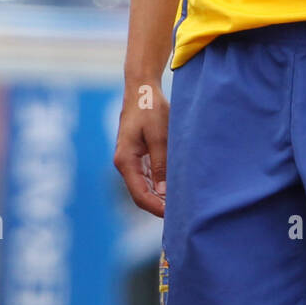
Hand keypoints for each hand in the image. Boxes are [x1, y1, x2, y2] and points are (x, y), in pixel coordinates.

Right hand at [113, 81, 168, 217]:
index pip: (140, 195)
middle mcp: (124, 163)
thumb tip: (163, 192)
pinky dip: (159, 184)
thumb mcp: (159, 136)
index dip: (156, 208)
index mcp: (125, 160)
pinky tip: (174, 187)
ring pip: (144, 186)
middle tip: (181, 214)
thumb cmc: (150, 109)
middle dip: (159, 206)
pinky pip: (147, 176)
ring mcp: (129, 159)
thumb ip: (161, 164)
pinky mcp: (137, 154)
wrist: (142, 88)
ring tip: (180, 203)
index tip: (174, 216)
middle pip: (141, 194)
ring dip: (159, 196)